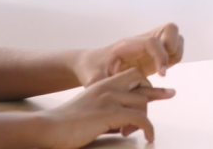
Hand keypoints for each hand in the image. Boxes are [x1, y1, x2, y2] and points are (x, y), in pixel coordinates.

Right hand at [33, 68, 174, 148]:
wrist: (48, 127)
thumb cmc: (66, 125)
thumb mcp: (90, 111)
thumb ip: (108, 113)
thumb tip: (126, 126)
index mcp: (102, 85)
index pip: (132, 76)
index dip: (148, 84)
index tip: (163, 91)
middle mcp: (107, 87)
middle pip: (141, 81)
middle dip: (154, 93)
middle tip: (163, 100)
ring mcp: (108, 99)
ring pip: (143, 101)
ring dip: (144, 118)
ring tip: (134, 132)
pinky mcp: (109, 113)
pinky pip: (140, 118)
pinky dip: (148, 128)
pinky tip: (148, 137)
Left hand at [75, 23, 183, 85]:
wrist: (90, 64)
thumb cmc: (91, 70)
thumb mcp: (94, 79)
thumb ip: (104, 85)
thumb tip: (114, 92)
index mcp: (128, 44)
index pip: (152, 41)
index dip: (160, 56)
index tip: (161, 75)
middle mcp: (142, 41)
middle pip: (170, 29)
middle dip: (174, 47)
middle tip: (164, 67)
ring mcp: (149, 46)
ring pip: (176, 38)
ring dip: (175, 53)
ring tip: (162, 71)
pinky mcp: (153, 54)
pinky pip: (173, 49)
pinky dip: (174, 59)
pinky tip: (161, 72)